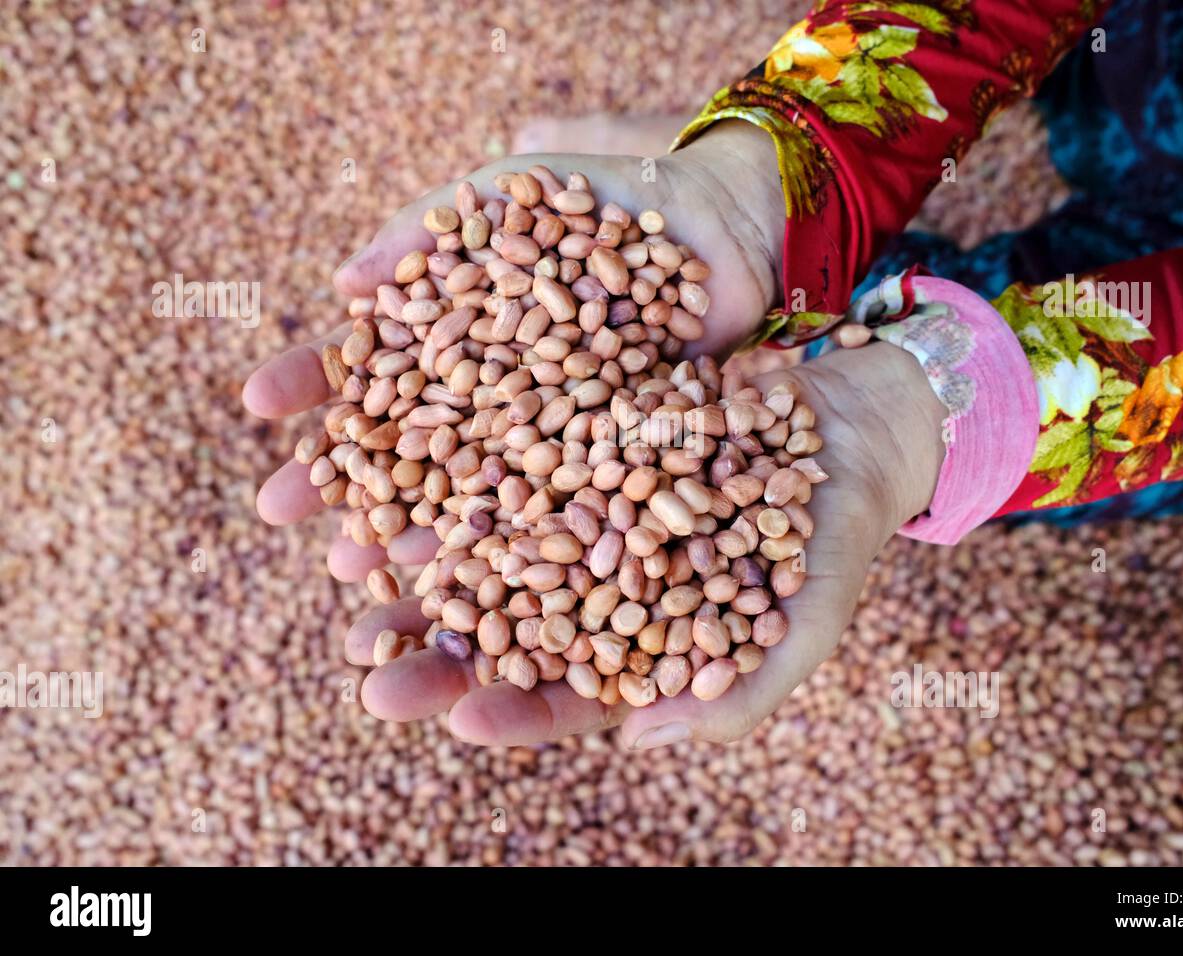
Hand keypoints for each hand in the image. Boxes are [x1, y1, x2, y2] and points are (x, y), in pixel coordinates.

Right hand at [244, 122, 785, 580]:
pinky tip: (467, 587)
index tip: (258, 401)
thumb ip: (435, 228)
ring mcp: (550, 441)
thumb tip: (340, 280)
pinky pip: (556, 523)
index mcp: (460, 335)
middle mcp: (494, 400)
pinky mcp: (610, 474)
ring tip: (350, 565)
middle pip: (406, 444)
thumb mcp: (520, 187)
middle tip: (274, 507)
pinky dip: (512, 557)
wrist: (728, 230)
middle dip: (341, 477)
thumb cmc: (615, 198)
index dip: (316, 379)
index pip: (373, 360)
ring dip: (408, 534)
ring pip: (468, 500)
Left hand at [345, 343, 945, 747]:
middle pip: (500, 628)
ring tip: (351, 564)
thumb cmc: (837, 535)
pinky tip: (400, 457)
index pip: (564, 696)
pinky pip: (504, 451)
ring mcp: (575, 509)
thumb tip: (636, 745)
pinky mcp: (573, 438)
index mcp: (637, 645)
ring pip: (483, 542)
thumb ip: (735, 696)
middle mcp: (590, 582)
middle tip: (366, 666)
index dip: (513, 712)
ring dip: (418, 557)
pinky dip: (454, 456)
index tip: (462, 721)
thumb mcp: (804, 625)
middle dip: (433, 649)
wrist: (849, 420)